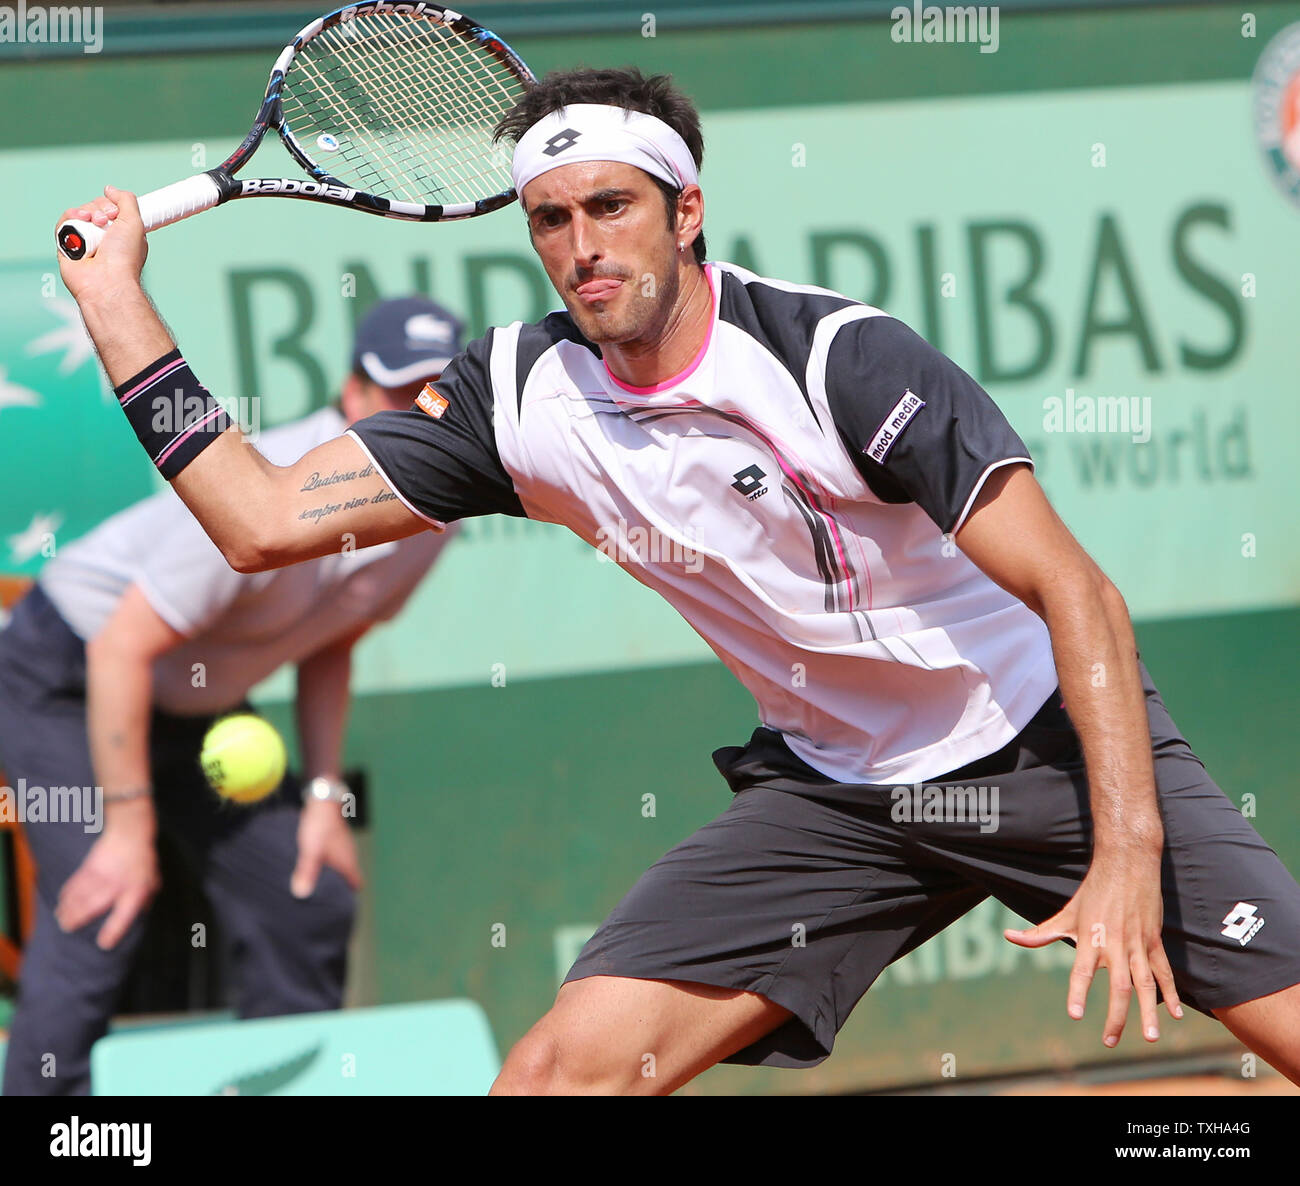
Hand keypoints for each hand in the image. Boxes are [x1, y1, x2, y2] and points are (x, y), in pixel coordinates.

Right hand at [55, 185, 147, 302]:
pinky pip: (64, 222)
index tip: (117, 212)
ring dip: (86, 213)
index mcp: (122, 234)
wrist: (107, 280)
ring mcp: (85, 241)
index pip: (112, 208)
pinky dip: (70, 219)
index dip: (112, 205)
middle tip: (107, 220)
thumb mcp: (136, 222)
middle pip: (95, 207)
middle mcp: (103, 238)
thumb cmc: (125, 258)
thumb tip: (110, 189)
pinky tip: (79, 223)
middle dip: (100, 208)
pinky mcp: (67, 245)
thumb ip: (126, 200)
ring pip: (79, 213)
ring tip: (93, 224)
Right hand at [56, 819, 160, 949]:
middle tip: (68, 929)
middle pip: (93, 906)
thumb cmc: (143, 859)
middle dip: (78, 919)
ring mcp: (100, 876)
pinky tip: (61, 902)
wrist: (129, 833)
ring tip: (61, 920)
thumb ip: (147, 898)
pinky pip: (74, 884)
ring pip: (79, 896)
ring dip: (68, 909)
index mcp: (135, 891)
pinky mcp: (89, 867)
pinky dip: (66, 894)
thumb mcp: (153, 880)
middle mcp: (116, 885)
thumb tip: (142, 914)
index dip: (114, 932)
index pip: (124, 915)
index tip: (103, 944)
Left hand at [291, 798, 362, 898]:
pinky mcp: (337, 838)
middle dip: (342, 887)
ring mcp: (345, 846)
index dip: (350, 896)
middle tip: (328, 899)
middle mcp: (349, 855)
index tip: (340, 906)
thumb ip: (306, 872)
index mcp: (347, 862)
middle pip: (350, 876)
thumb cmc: (318, 827)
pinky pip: (337, 856)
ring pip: (344, 865)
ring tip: (320, 884)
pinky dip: (331, 863)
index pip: (356, 884)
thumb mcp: (310, 851)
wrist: (323, 800)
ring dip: (336, 874)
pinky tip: (317, 863)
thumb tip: (301, 894)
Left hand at [1003, 849, 1182, 1046]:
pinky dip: (1170, 994)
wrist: (1128, 864)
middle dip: (1116, 1018)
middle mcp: (1115, 944)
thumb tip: (1008, 937)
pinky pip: (1165, 972)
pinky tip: (1176, 1015)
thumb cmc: (1093, 891)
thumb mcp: (1065, 913)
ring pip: (1146, 984)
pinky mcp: (1154, 941)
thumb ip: (1040, 933)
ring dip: (1149, 1012)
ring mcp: (1138, 944)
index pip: (1082, 971)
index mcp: (1090, 938)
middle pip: (1119, 987)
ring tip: (1152, 1038)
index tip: (1076, 1015)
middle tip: (1109, 1042)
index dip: (1078, 992)